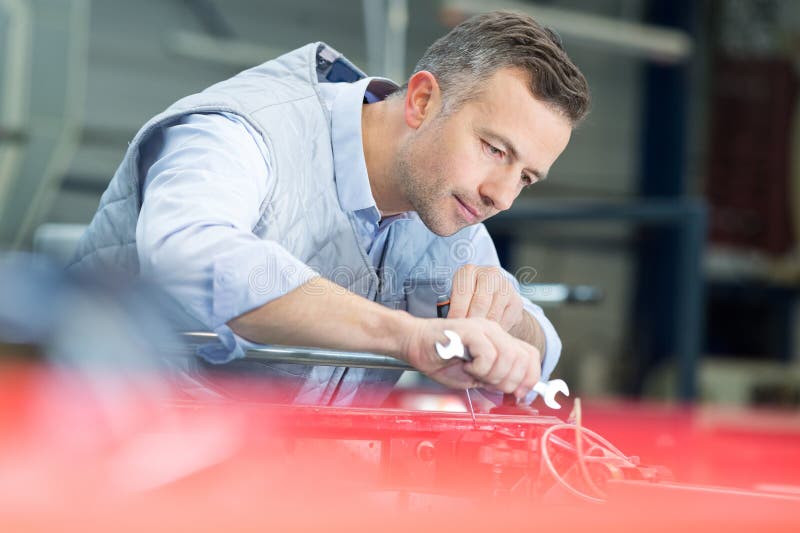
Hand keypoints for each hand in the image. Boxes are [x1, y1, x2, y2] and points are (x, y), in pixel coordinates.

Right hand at [403, 316, 540, 398]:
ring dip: (492, 375)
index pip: (530, 355)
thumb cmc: (440, 360)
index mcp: (498, 339)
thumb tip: (517, 392)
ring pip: (508, 358)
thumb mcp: (475, 377)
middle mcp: (495, 331)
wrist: (413, 343)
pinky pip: (489, 355)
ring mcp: (484, 328)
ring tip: (474, 373)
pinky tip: (467, 366)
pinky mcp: (471, 330)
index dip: (531, 377)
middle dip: (508, 381)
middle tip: (487, 383)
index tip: (519, 394)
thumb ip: (496, 380)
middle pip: (523, 359)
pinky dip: (480, 368)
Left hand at [448, 265, 523, 331]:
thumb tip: (448, 323)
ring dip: (484, 328)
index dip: (457, 313)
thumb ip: (449, 307)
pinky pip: (505, 321)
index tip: (455, 327)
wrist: (495, 301)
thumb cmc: (468, 301)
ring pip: (493, 314)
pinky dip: (496, 330)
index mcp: (468, 271)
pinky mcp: (517, 301)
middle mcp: (489, 274)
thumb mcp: (456, 298)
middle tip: (466, 335)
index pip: (462, 293)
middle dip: (471, 322)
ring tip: (476, 337)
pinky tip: (489, 333)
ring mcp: (505, 286)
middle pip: (480, 303)